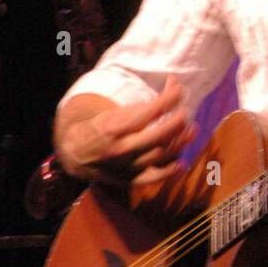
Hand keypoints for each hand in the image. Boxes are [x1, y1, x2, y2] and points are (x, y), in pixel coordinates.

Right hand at [60, 76, 196, 185]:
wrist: (75, 154)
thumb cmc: (98, 126)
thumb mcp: (110, 111)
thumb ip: (138, 105)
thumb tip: (171, 87)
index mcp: (113, 127)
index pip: (149, 112)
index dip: (169, 99)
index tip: (179, 89)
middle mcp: (121, 148)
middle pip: (159, 135)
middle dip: (178, 121)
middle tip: (186, 111)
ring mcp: (127, 166)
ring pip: (161, 155)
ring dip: (181, 142)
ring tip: (192, 130)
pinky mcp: (131, 179)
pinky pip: (154, 177)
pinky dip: (170, 172)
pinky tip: (182, 162)